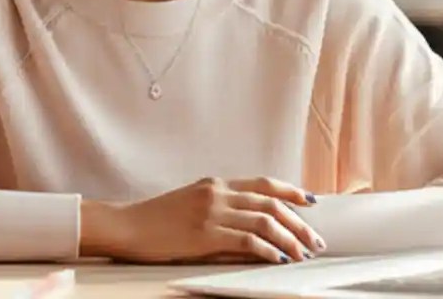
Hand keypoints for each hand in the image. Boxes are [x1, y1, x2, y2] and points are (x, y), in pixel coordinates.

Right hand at [79, 176, 326, 263]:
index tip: (311, 201)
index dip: (291, 192)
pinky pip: (247, 241)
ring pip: (265, 222)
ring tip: (303, 253)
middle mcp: (218, 194)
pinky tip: (279, 258)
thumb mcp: (192, 204)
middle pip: (271, 204)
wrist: (127, 225)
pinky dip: (268, 250)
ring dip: (290, 239)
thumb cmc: (156, 219)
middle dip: (299, 223)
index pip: (263, 184)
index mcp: (216, 184)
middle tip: (315, 240)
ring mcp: (212, 213)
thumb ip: (221, 209)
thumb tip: (251, 227)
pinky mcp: (205, 234)